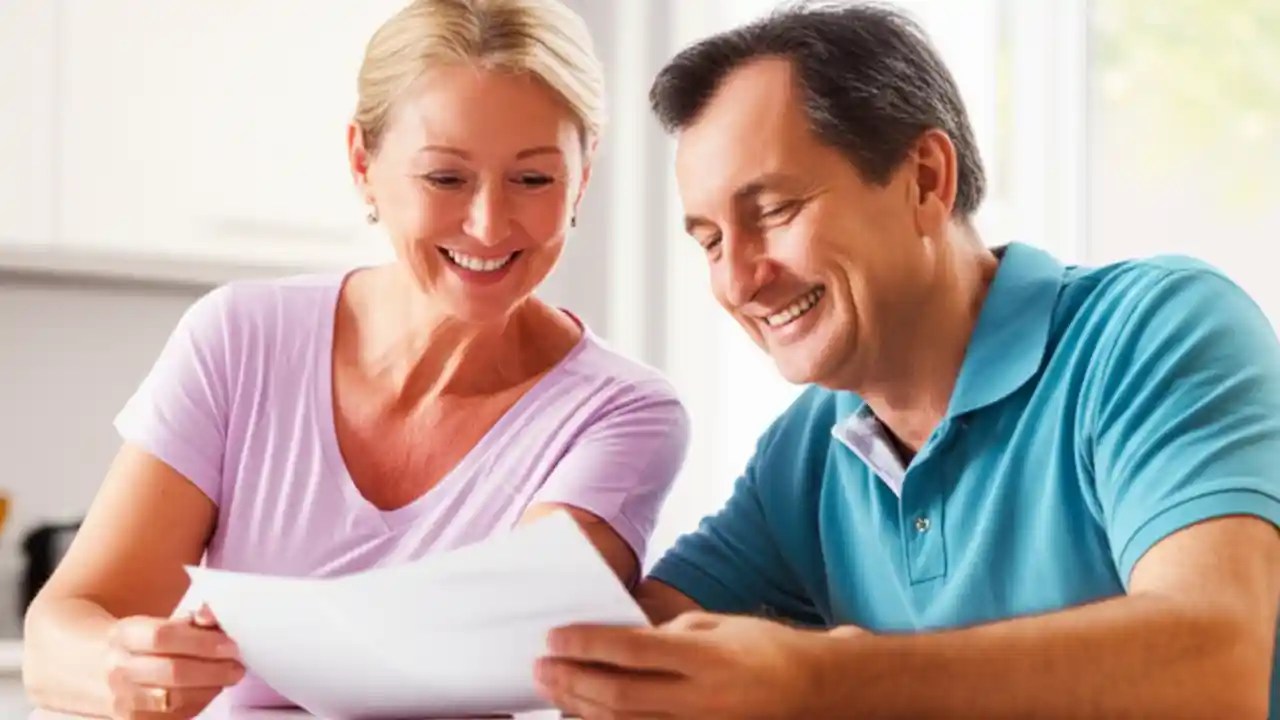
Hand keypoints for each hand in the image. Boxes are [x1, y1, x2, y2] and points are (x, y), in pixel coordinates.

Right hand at [104, 605, 244, 718]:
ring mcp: (121, 700)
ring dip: (209, 689)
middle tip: (237, 665)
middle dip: (214, 670)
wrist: (91, 668)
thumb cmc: (138, 642)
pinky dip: (198, 704)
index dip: (201, 642)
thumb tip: (214, 617)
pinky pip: (173, 718)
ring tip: (228, 677)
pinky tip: (209, 691)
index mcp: (124, 635)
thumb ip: (192, 619)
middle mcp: (118, 669)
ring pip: (174, 700)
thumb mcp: (156, 621)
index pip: (163, 637)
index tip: (230, 645)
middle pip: (172, 672)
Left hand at [536, 611, 845, 718]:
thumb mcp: (720, 625)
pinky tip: (586, 715)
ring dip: (581, 706)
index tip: (555, 637)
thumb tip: (626, 642)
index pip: (631, 651)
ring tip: (554, 688)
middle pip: (619, 695)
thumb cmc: (767, 649)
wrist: (815, 691)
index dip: (587, 644)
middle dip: (573, 680)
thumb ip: (671, 633)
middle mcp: (699, 699)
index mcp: (704, 658)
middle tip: (541, 666)